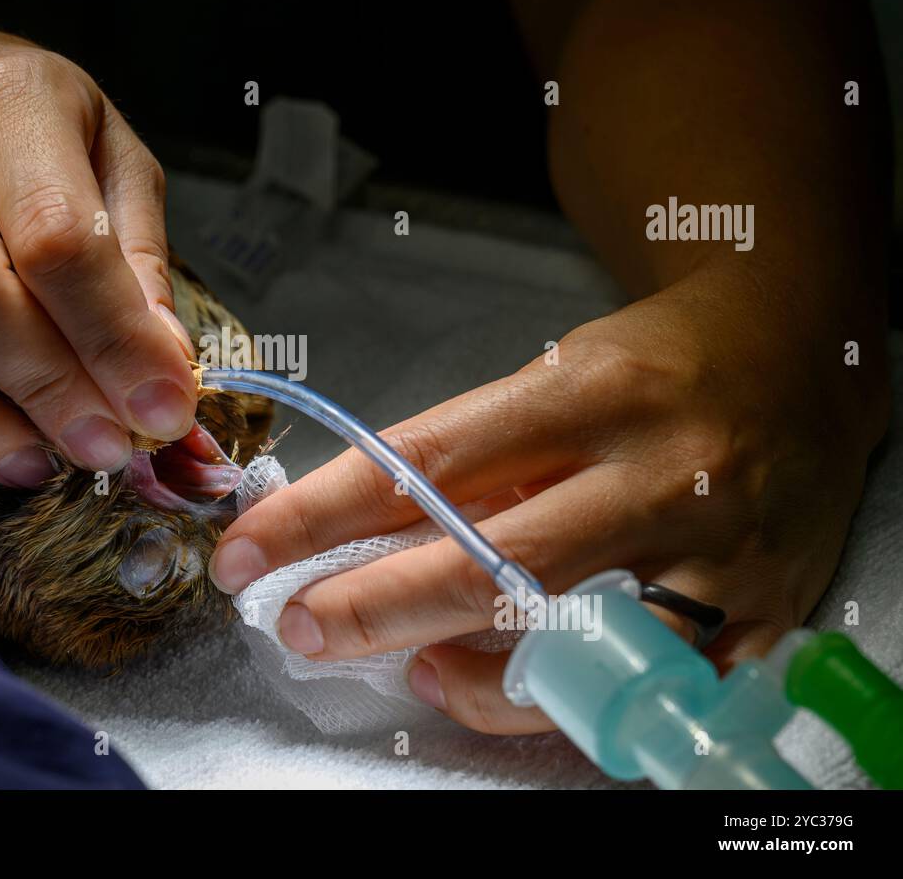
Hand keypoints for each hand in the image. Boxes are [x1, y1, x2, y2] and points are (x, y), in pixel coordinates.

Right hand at [0, 31, 196, 502]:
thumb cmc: (24, 132)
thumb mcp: (110, 156)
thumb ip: (138, 257)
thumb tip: (161, 372)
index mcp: (6, 96)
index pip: (56, 235)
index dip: (113, 340)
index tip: (160, 413)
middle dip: (45, 392)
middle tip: (101, 450)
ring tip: (33, 466)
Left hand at [211, 265, 887, 733]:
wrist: (803, 354)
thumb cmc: (655, 363)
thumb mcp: (561, 371)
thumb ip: (479, 455)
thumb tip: (363, 528)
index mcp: (588, 390)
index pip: (426, 463)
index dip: (322, 515)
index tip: (251, 549)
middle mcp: (654, 469)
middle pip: (489, 561)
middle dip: (371, 606)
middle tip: (295, 627)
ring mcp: (714, 549)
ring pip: (570, 639)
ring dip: (462, 669)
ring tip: (401, 666)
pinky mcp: (762, 610)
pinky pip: (645, 687)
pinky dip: (560, 700)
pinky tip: (501, 683)